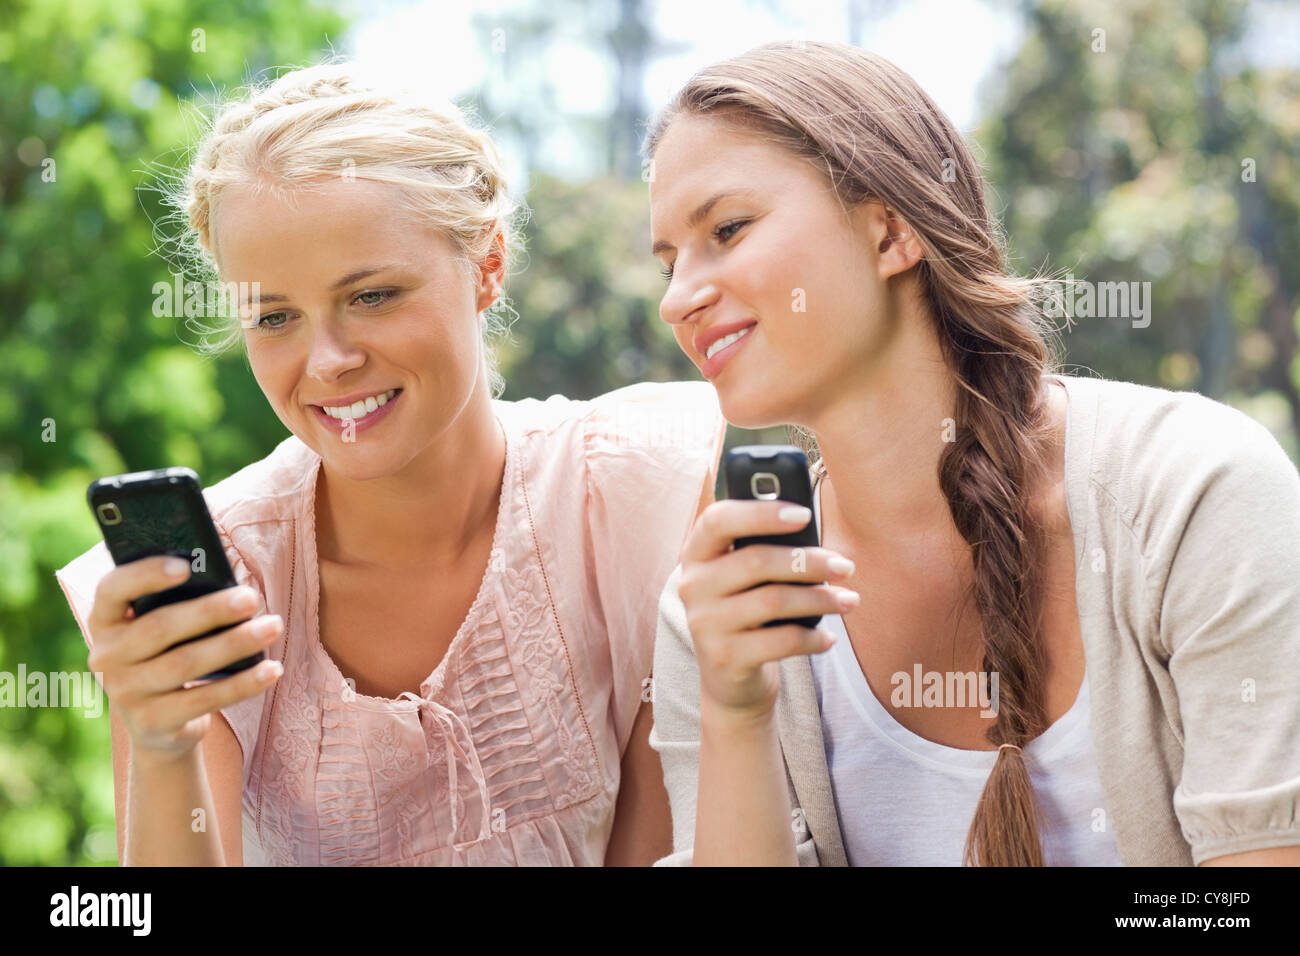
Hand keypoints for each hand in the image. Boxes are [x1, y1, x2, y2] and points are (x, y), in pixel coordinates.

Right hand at [85, 555, 282, 763]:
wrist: (157, 724)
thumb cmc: (168, 655)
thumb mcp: (162, 631)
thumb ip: (178, 605)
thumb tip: (229, 586)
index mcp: (105, 621)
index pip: (112, 589)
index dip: (145, 575)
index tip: (185, 566)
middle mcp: (106, 657)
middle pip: (159, 628)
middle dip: (210, 611)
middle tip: (251, 598)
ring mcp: (125, 693)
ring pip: (186, 663)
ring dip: (235, 644)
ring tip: (273, 627)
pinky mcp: (152, 722)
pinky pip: (205, 699)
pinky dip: (243, 684)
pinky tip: (272, 670)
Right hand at [677, 499, 857, 723]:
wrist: (728, 675)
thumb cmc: (747, 608)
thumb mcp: (744, 577)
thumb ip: (764, 548)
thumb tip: (812, 531)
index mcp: (697, 553)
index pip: (718, 520)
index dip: (761, 513)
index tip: (805, 514)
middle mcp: (693, 585)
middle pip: (756, 561)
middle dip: (809, 562)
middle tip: (845, 566)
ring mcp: (705, 623)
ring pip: (773, 601)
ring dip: (820, 600)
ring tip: (849, 600)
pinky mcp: (724, 657)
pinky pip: (781, 641)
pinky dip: (813, 638)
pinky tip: (829, 638)